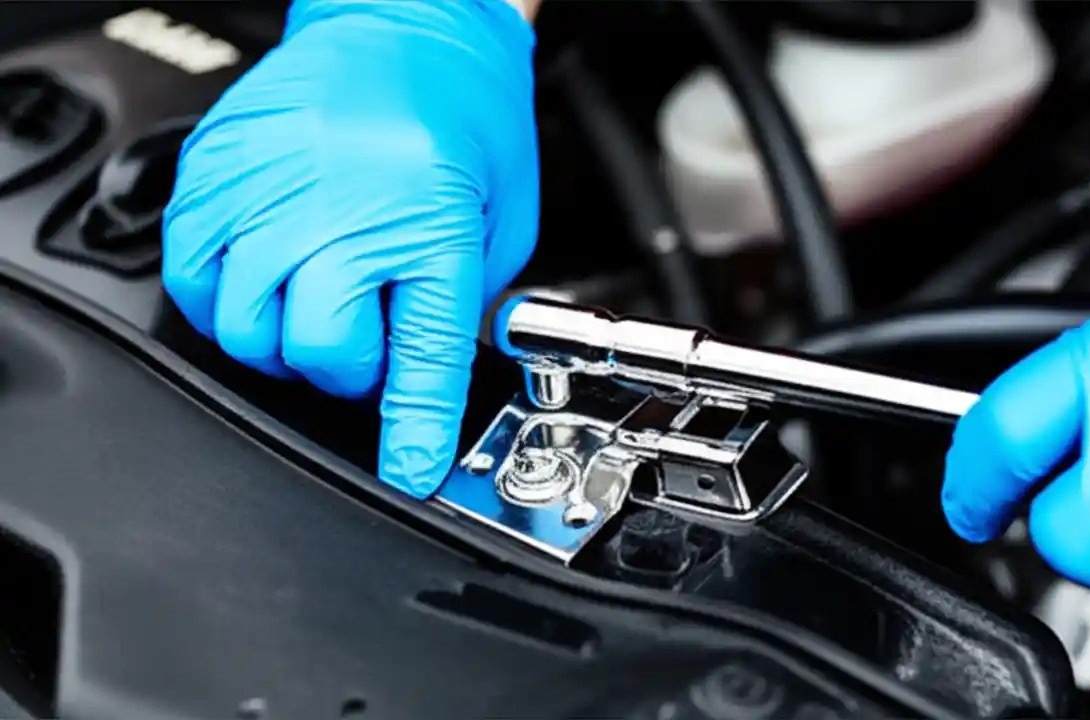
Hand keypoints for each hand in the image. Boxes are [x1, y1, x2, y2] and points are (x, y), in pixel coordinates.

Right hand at [162, 0, 538, 497]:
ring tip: (312, 311)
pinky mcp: (218, 170)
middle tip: (364, 349)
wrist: (411, 23)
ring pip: (243, 325)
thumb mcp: (500, 220)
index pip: (421, 357)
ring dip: (280, 344)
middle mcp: (345, 210)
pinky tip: (259, 284)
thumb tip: (431, 370)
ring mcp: (270, 188)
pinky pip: (191, 272)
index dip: (411, 428)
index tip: (408, 471)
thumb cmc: (466, 114)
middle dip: (345, 375)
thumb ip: (464, 297)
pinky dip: (220, 301)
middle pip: (318, 352)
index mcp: (432, 227)